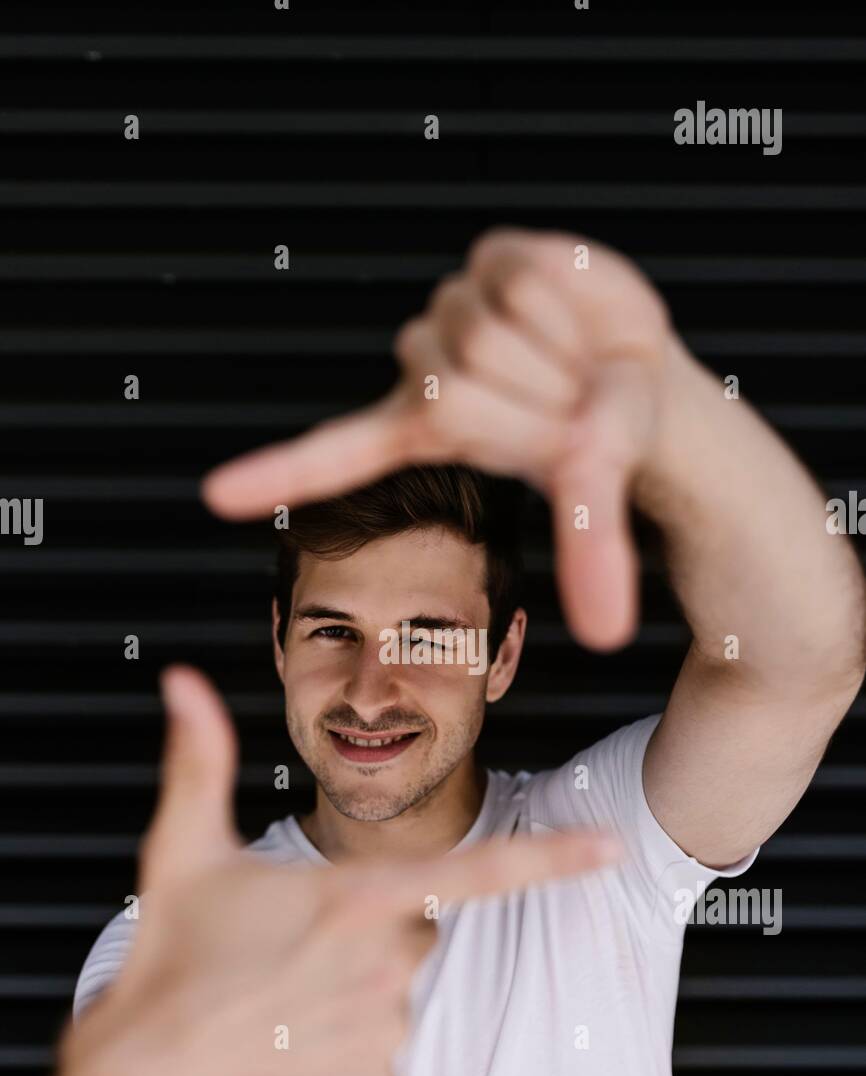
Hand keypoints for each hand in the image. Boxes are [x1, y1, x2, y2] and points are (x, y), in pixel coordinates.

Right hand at [61, 666, 621, 1075]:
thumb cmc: (167, 959)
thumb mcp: (179, 852)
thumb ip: (198, 760)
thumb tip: (180, 681)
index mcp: (355, 898)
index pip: (477, 869)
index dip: (552, 857)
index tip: (611, 846)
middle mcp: (383, 965)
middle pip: (416, 929)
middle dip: (370, 930)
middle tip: (295, 946)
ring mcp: (384, 1032)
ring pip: (397, 992)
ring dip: (355, 992)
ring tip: (283, 1000)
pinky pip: (385, 1054)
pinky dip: (347, 1049)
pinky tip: (292, 1046)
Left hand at [201, 228, 671, 647]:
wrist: (644, 369)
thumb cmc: (600, 433)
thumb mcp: (591, 490)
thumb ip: (590, 553)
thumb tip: (607, 636)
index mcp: (423, 432)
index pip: (333, 455)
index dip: (278, 473)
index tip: (215, 496)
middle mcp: (425, 371)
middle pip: (450, 393)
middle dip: (529, 413)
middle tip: (565, 413)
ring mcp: (453, 312)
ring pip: (483, 339)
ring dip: (552, 363)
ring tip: (572, 366)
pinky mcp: (488, 258)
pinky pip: (515, 283)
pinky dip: (563, 308)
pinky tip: (573, 317)